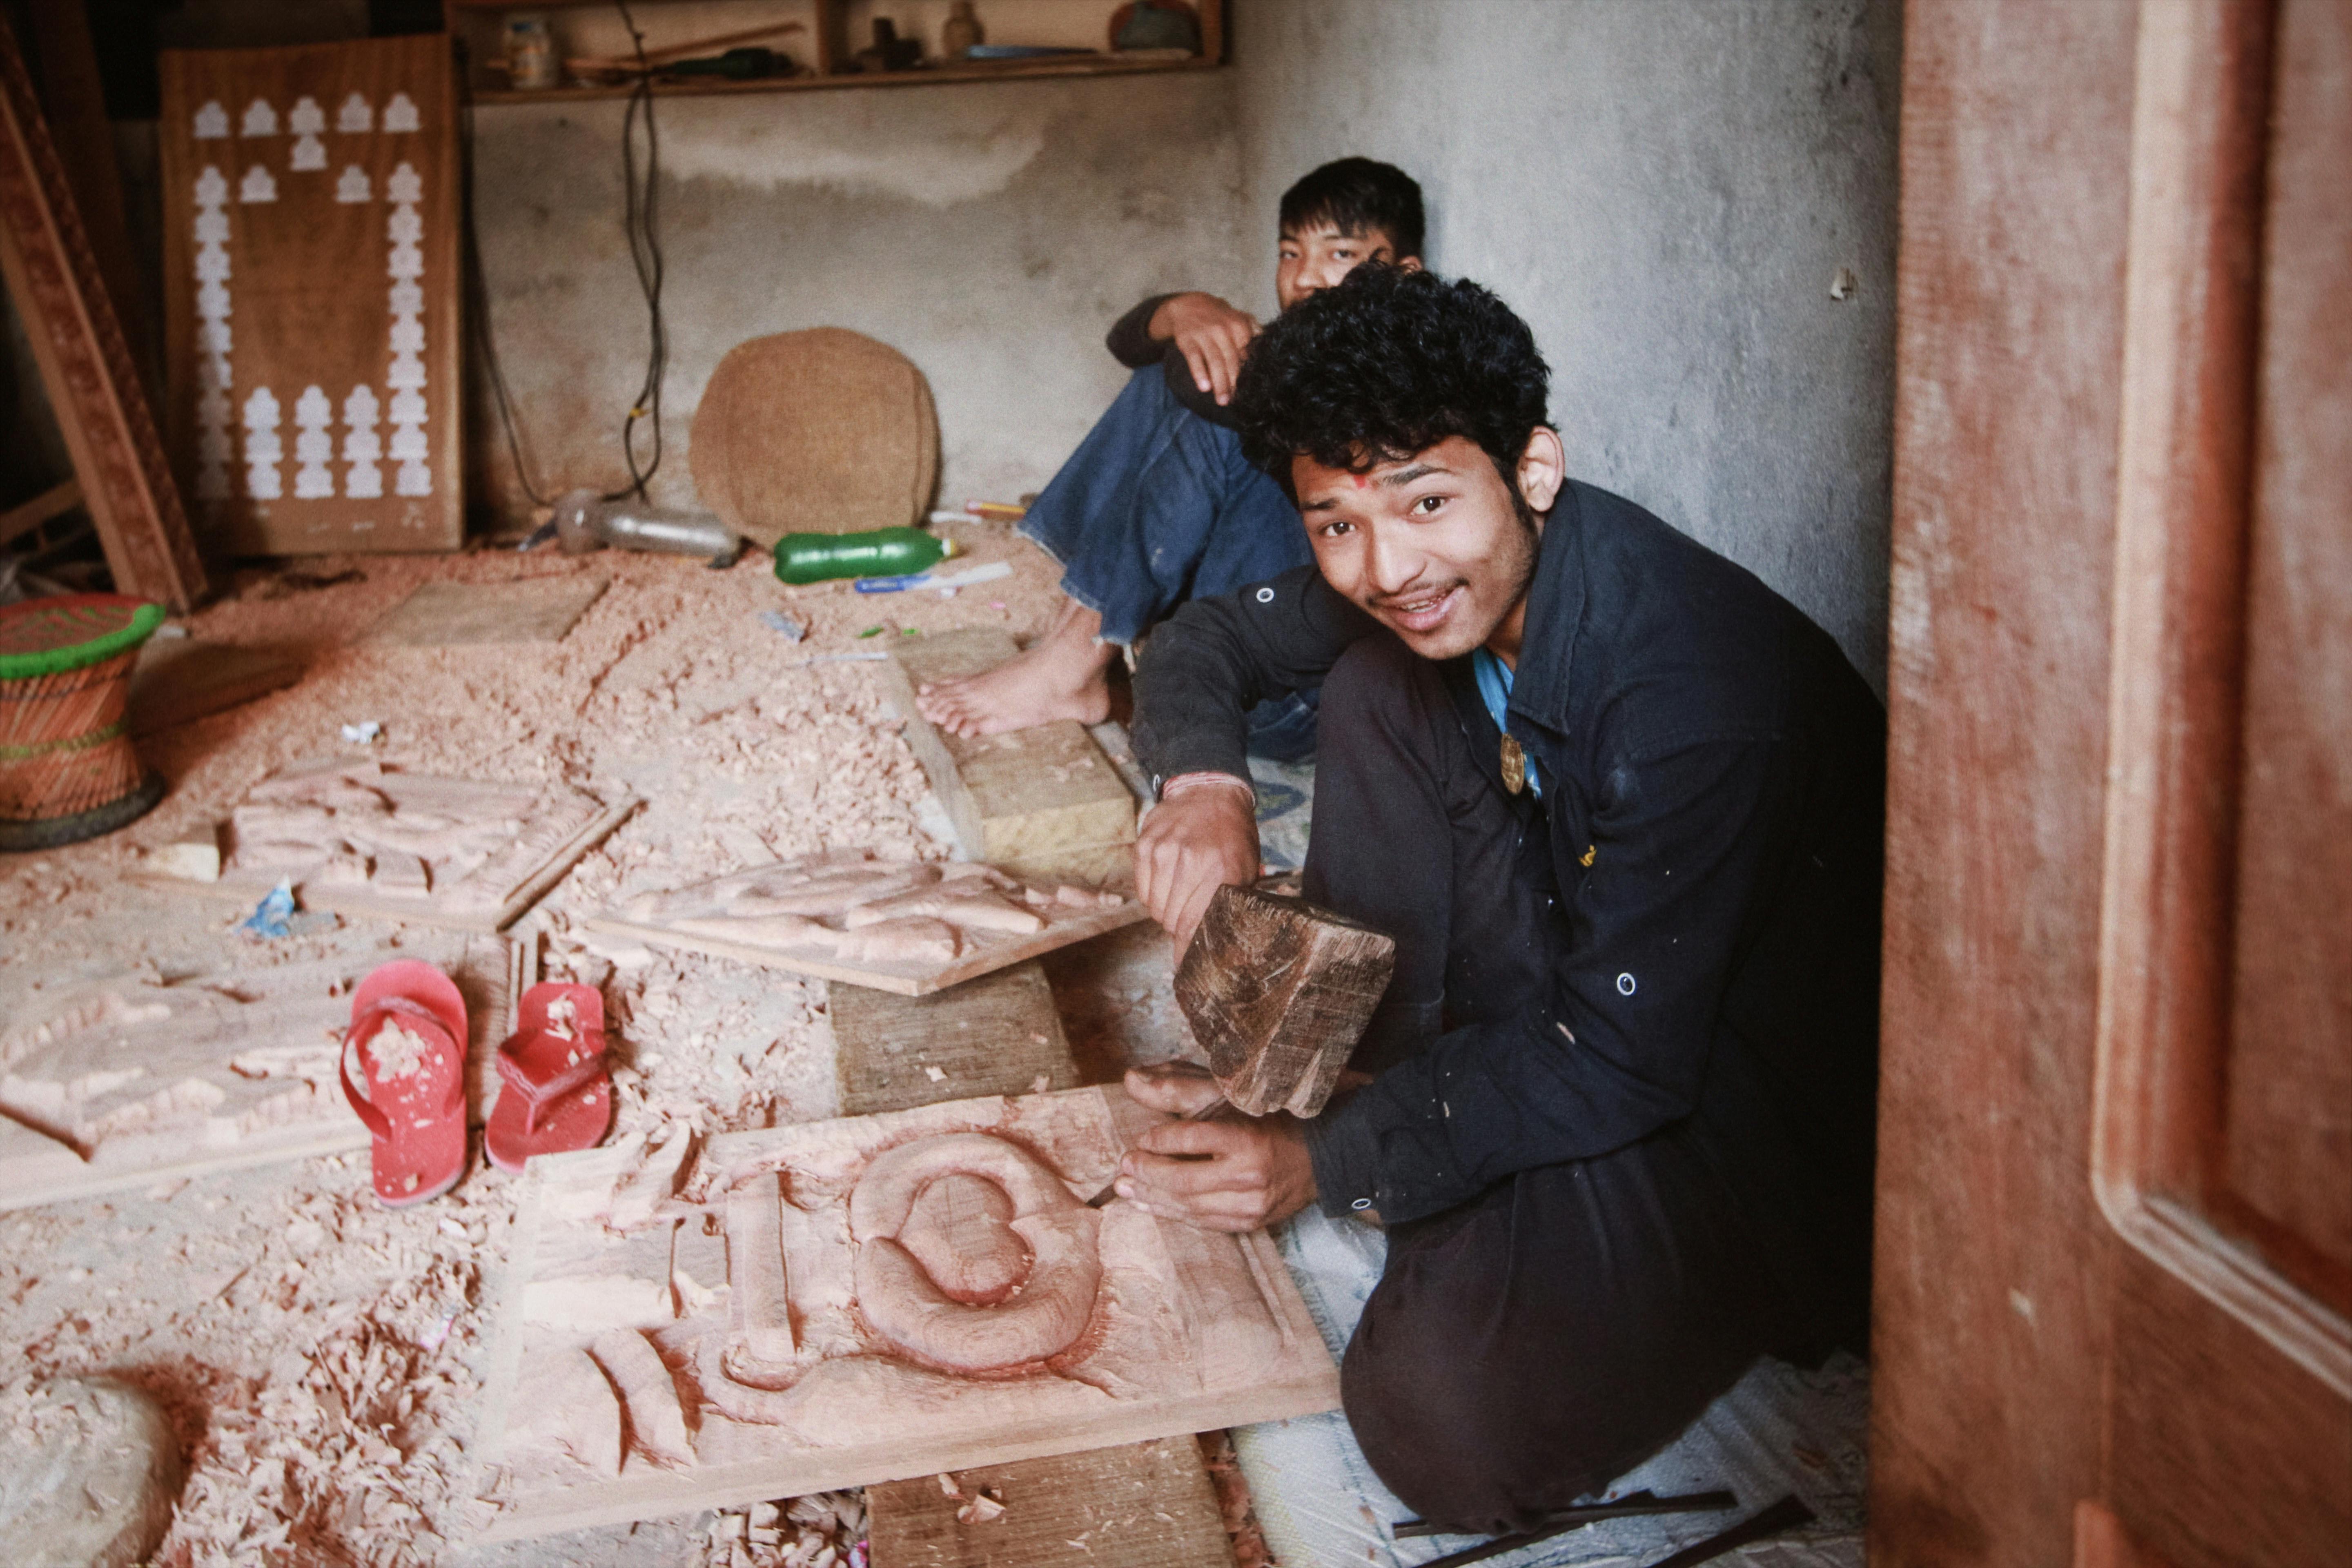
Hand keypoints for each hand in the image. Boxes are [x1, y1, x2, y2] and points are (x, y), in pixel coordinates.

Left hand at [1112, 1064, 1315, 1231]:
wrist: (1320, 1157)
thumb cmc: (1268, 1119)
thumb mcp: (1229, 1096)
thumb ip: (1178, 1088)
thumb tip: (1130, 1079)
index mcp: (1246, 1136)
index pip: (1190, 1138)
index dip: (1159, 1141)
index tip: (1141, 1139)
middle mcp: (1250, 1173)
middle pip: (1184, 1179)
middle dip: (1148, 1174)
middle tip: (1124, 1167)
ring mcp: (1251, 1203)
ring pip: (1190, 1206)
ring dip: (1153, 1199)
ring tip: (1127, 1190)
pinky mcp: (1251, 1222)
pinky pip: (1203, 1222)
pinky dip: (1173, 1214)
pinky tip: (1150, 1206)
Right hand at [1136, 780, 1258, 945]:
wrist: (1209, 792)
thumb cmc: (1232, 835)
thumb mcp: (1246, 868)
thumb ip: (1231, 905)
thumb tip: (1216, 943)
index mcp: (1220, 873)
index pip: (1192, 926)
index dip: (1186, 951)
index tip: (1184, 964)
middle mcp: (1189, 862)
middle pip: (1171, 921)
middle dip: (1179, 926)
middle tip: (1189, 915)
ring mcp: (1163, 853)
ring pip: (1154, 908)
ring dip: (1165, 910)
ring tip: (1180, 894)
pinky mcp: (1144, 846)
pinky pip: (1141, 890)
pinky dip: (1152, 893)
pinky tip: (1167, 880)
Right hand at [1149, 292, 1258, 404]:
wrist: (1187, 305)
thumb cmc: (1218, 318)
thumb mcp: (1238, 318)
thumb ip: (1254, 331)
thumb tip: (1269, 348)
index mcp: (1239, 326)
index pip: (1247, 354)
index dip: (1249, 373)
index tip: (1251, 389)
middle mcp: (1223, 329)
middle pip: (1232, 360)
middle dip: (1235, 382)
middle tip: (1236, 401)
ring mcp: (1205, 334)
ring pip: (1215, 361)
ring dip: (1219, 383)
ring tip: (1222, 401)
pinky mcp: (1187, 339)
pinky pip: (1194, 358)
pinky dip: (1199, 372)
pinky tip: (1204, 387)